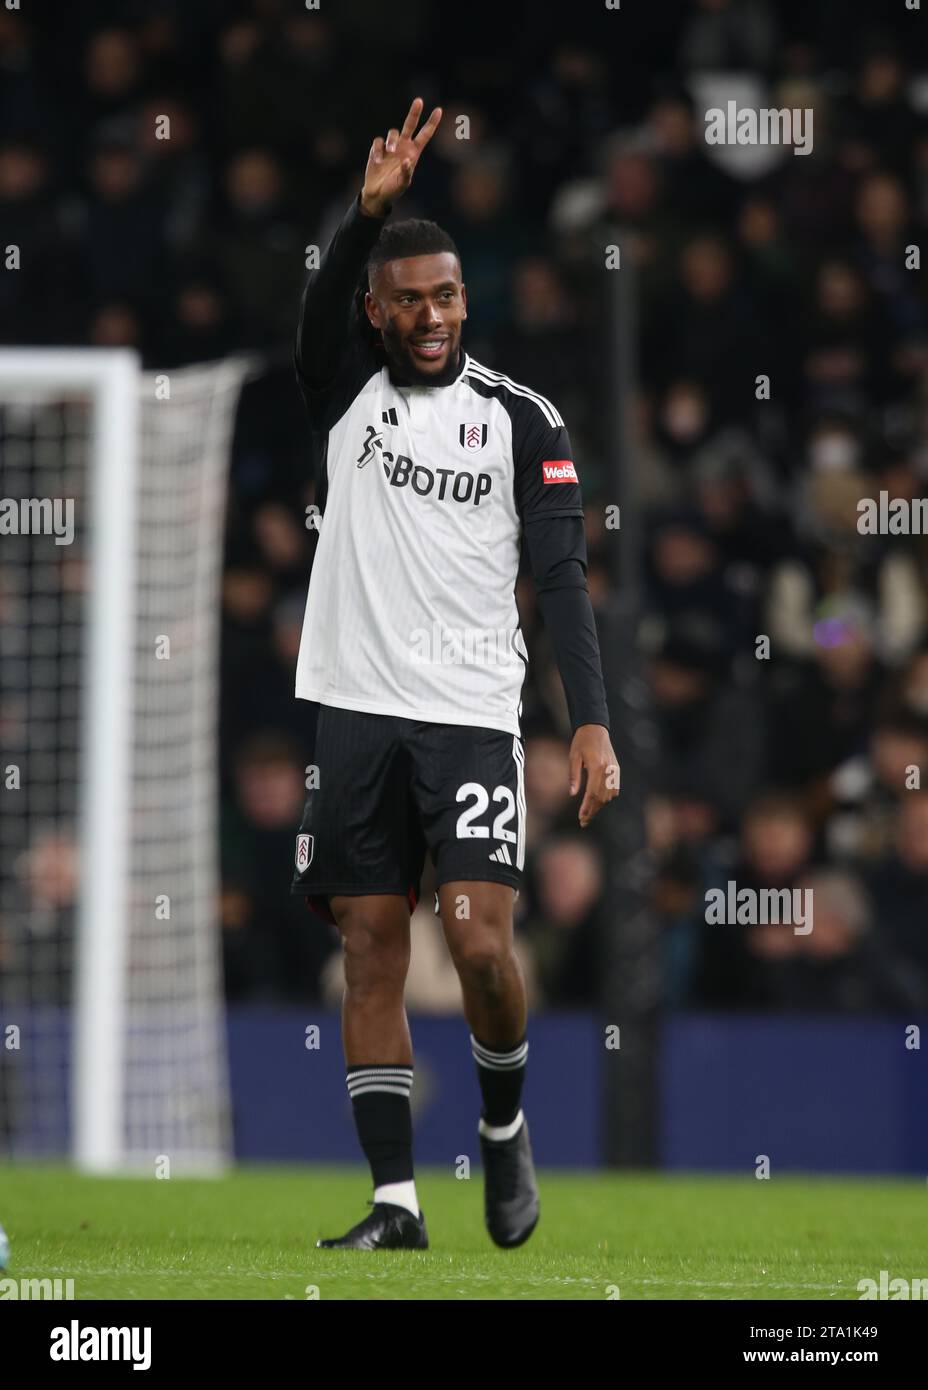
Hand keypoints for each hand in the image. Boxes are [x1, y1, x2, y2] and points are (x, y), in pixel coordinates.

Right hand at [360, 97, 441, 217]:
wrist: (378, 194)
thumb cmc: (393, 190)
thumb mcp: (403, 183)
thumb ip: (406, 172)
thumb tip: (407, 160)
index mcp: (413, 153)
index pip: (425, 135)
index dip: (432, 123)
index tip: (439, 110)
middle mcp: (403, 147)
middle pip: (410, 125)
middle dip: (414, 113)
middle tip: (419, 101)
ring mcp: (390, 147)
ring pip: (393, 133)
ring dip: (392, 140)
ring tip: (390, 151)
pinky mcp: (377, 149)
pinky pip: (378, 142)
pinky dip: (379, 150)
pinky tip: (378, 161)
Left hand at [568, 725, 619, 827]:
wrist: (595, 729)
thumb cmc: (581, 742)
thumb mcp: (573, 757)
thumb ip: (573, 776)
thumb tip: (572, 794)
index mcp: (597, 767)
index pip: (592, 793)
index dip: (586, 808)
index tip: (581, 818)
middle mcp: (608, 770)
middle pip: (602, 798)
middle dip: (592, 811)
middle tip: (583, 822)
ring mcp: (614, 771)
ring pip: (609, 796)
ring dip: (599, 806)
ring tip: (588, 814)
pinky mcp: (617, 770)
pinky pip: (614, 790)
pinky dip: (607, 798)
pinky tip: (598, 803)